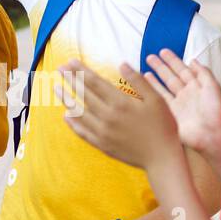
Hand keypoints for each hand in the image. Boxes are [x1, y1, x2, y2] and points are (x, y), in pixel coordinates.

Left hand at [55, 58, 180, 170]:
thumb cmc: (163, 126)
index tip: (70, 61)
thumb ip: (138, 80)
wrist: (162, 158)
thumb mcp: (156, 99)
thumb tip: (122, 64)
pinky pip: (82, 132)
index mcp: (120, 102)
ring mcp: (103, 132)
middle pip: (84, 94)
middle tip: (60, 69)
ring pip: (79, 113)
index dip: (81, 70)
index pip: (95, 82)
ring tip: (57, 88)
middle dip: (70, 79)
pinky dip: (73, 123)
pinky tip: (66, 116)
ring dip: (66, 99)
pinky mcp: (102, 145)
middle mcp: (108, 116)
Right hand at [139, 49, 220, 159]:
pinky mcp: (170, 114)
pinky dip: (152, 90)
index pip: (183, 70)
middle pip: (171, 77)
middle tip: (150, 56)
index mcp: (198, 87)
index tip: (163, 51)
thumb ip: (203, 72)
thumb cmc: (215, 111)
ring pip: (164, 87)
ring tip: (145, 68)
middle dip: (161, 66)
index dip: (173, 60)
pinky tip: (145, 83)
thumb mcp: (212, 86)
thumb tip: (193, 60)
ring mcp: (178, 104)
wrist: (211, 134)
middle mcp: (187, 94)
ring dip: (154, 78)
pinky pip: (159, 99)